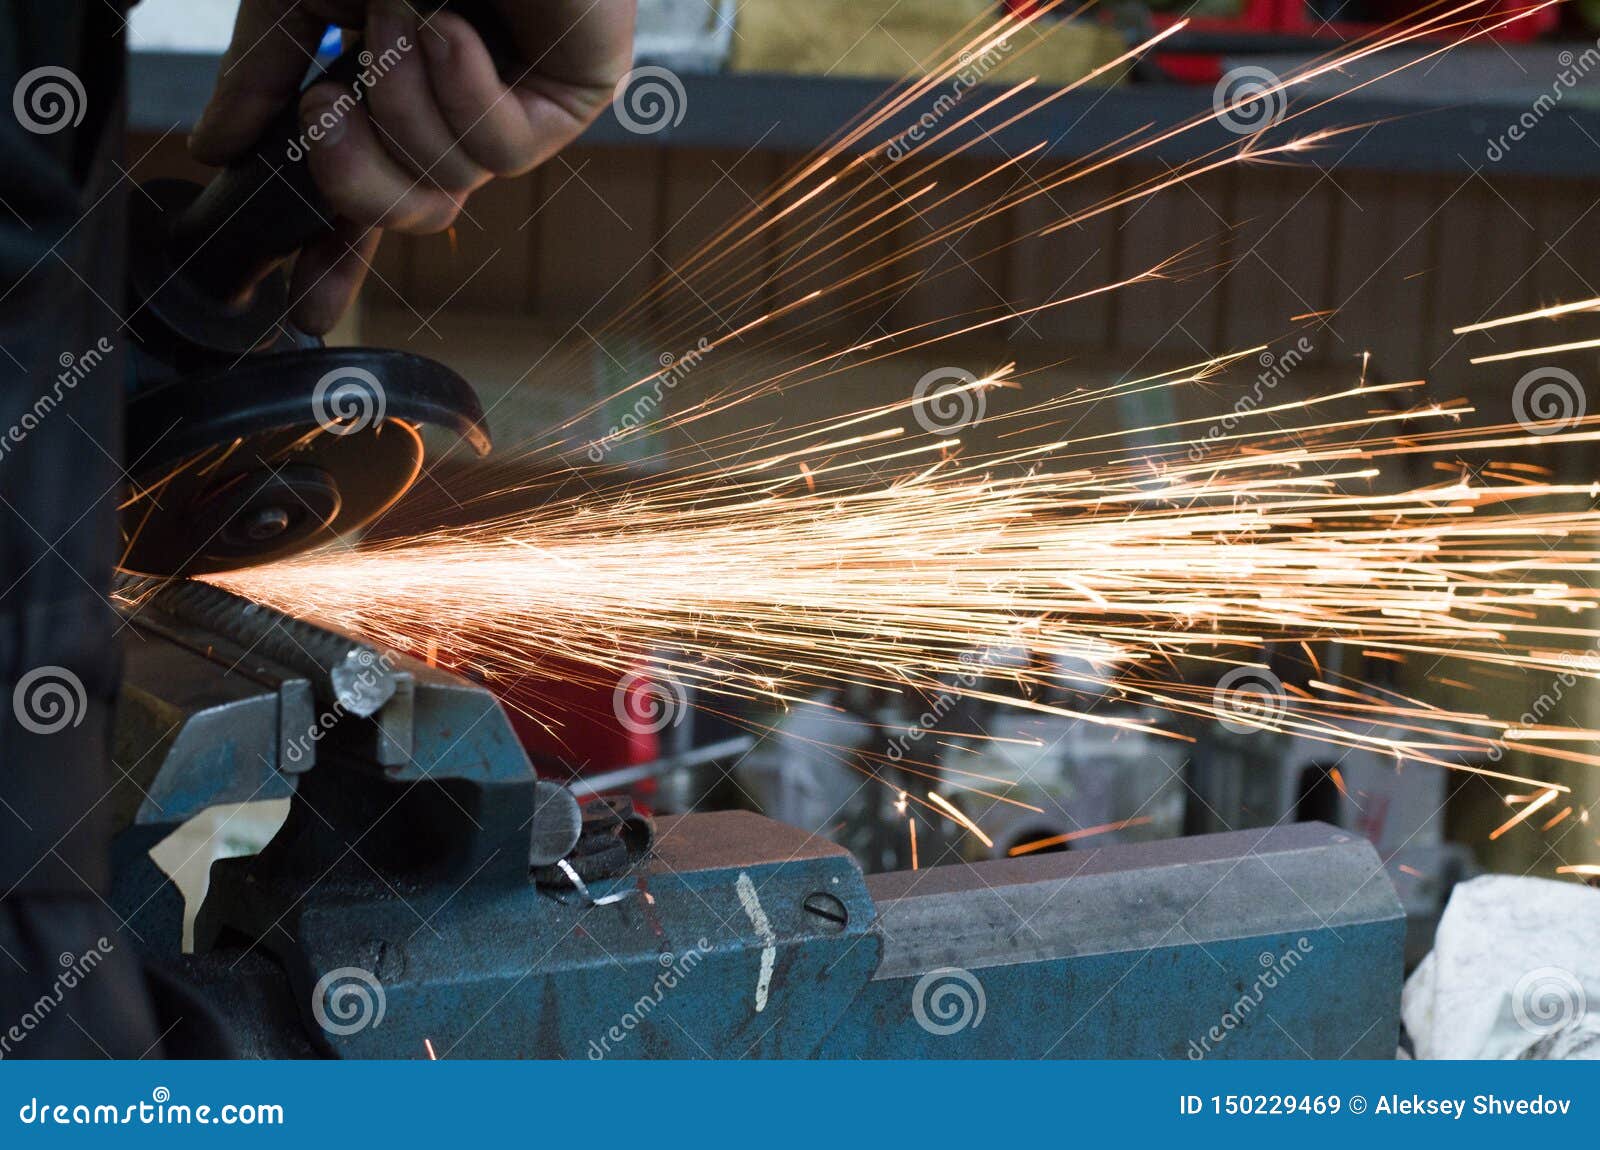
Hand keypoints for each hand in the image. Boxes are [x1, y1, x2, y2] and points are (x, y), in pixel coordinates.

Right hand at [190, 0, 636, 333]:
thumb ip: (264, 70)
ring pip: (450, 184)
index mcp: (404, 91)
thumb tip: (215, 147)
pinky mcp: (578, 96)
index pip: (370, 195)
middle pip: (411, 214)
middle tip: (327, 106)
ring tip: (405, 17)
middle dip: (354, 176)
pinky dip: (461, 86)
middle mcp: (466, 110)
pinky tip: (455, 28)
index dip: (336, 255)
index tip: (299, 308)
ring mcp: (524, 107)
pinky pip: (504, 149)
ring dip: (405, 99)